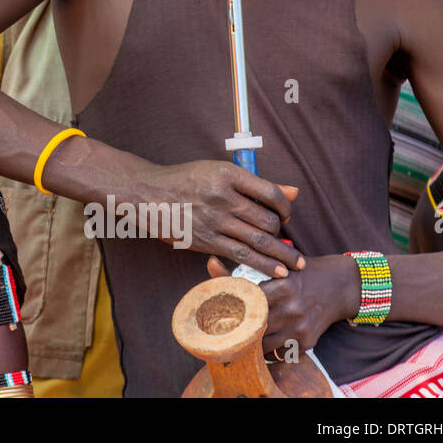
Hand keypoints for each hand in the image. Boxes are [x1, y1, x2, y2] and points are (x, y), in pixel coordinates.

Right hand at [145, 160, 303, 277]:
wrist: (147, 193)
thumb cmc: (185, 180)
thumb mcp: (218, 172)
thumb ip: (256, 184)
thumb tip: (295, 192)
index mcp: (227, 174)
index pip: (270, 193)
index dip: (285, 207)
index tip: (286, 215)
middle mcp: (222, 196)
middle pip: (267, 220)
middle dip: (283, 235)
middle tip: (289, 245)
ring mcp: (213, 220)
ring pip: (258, 241)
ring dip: (281, 255)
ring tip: (294, 265)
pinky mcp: (205, 240)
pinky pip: (241, 255)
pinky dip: (262, 265)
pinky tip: (275, 271)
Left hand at [207, 253, 358, 357]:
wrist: (341, 286)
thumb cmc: (300, 273)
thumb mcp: (276, 264)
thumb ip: (242, 267)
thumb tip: (209, 262)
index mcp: (284, 285)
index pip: (249, 300)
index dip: (230, 307)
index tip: (217, 309)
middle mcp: (293, 309)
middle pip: (254, 325)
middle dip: (236, 327)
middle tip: (220, 327)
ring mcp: (301, 327)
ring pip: (264, 344)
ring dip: (249, 342)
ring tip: (236, 336)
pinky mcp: (307, 341)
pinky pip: (279, 352)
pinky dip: (267, 350)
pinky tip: (258, 342)